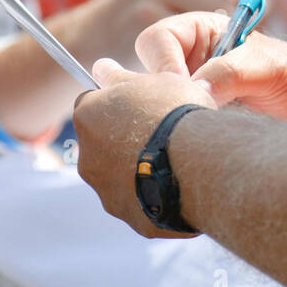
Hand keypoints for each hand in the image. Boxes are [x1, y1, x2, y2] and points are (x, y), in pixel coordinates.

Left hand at [73, 62, 215, 237]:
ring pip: (121, 178)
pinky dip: (156, 196)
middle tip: (160, 134)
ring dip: (140, 171)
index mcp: (87, 117)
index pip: (92, 106)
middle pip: (103, 145)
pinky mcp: (132, 219)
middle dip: (125, 141)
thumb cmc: (175, 113)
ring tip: (176, 162)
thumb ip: (121, 77)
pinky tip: (180, 185)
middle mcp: (88, 158)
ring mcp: (108, 193)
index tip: (141, 106)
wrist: (199, 162)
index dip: (117, 104)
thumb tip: (102, 67)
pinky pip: (143, 205)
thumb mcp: (153, 80)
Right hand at [135, 11, 286, 119]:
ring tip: (203, 125)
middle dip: (163, 91)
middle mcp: (192, 59)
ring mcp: (193, 90)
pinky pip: (172, 125)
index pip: (158, 38)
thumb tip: (195, 88)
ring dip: (174, 114)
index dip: (163, 63)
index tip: (182, 88)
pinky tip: (202, 140)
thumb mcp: (270, 65)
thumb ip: (232, 69)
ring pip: (157, 101)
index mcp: (204, 31)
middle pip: (149, 70)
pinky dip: (181, 133)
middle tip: (190, 111)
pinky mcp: (196, 119)